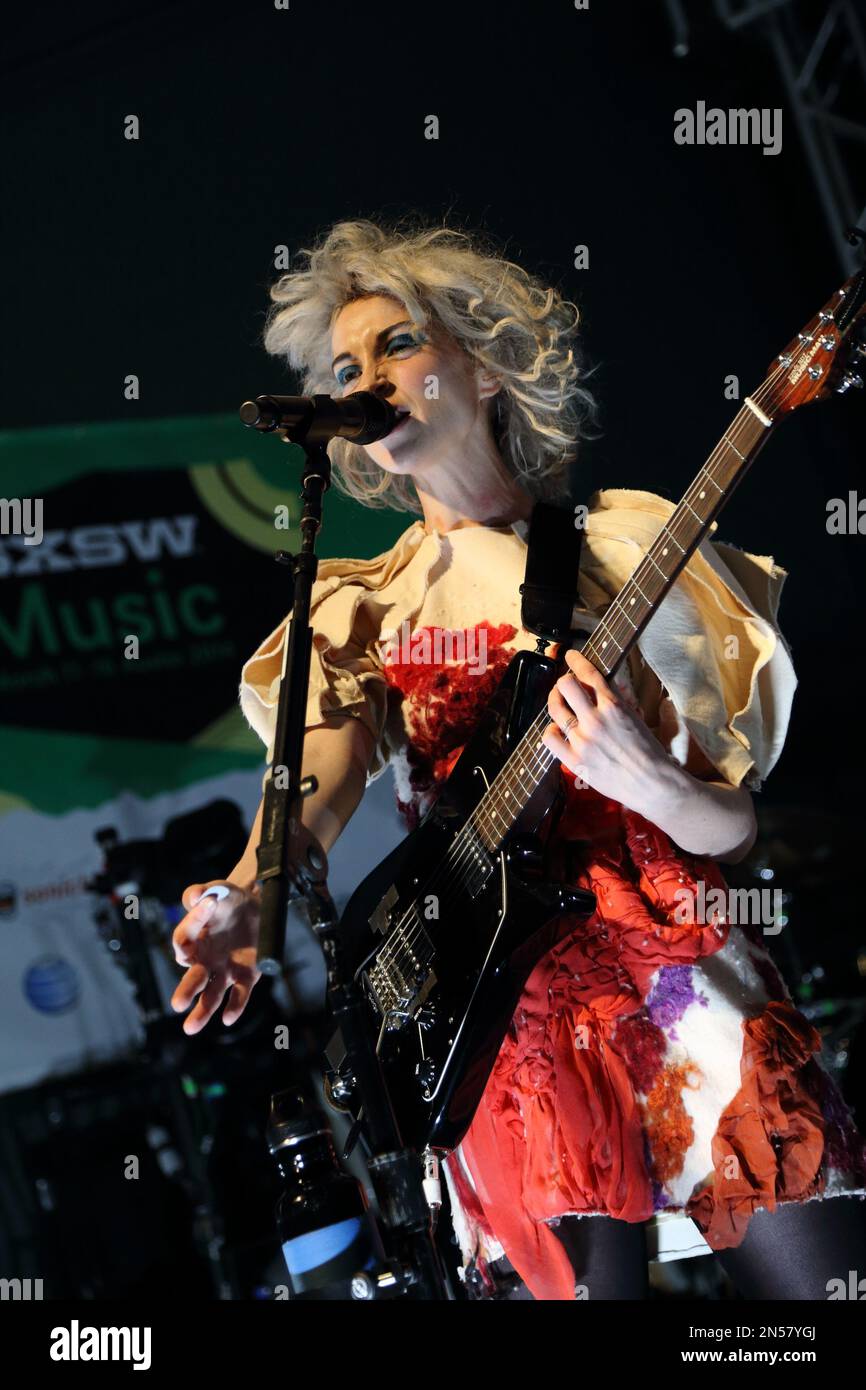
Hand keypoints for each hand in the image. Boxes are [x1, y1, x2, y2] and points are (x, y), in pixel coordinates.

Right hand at [170, 880, 261, 1033]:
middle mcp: (204, 960)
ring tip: (190, 1028)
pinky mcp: (246, 976)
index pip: (184, 938)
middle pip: (192, 978)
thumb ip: (202, 891)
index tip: (208, 902)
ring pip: (211, 995)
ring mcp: (224, 970)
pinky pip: (239, 994)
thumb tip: (195, 896)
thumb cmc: (228, 900)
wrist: (255, 906)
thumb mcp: (217, 889)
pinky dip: (235, 1006)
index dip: (193, 921)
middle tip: (177, 1005)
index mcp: (192, 939)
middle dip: (186, 992)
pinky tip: (229, 1018)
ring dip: (202, 1011)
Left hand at [541, 647, 676, 814]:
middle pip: (565, 685)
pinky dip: (551, 730)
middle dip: (563, 681)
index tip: (571, 656)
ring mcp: (582, 740)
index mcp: (614, 706)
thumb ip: (616, 702)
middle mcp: (595, 720)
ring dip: (555, 701)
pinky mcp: (574, 760)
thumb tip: (602, 689)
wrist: (652, 784)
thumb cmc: (650, 753)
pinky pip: (549, 737)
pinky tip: (558, 731)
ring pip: (555, 709)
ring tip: (559, 703)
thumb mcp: (637, 718)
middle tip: (564, 685)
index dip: (576, 660)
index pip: (589, 674)